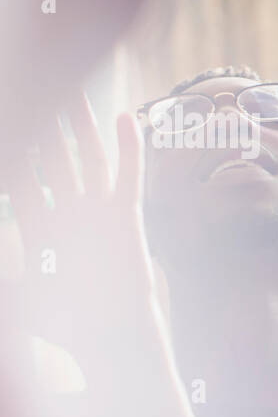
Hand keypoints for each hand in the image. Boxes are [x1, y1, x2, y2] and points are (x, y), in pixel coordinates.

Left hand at [0, 97, 156, 367]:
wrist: (111, 342)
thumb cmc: (67, 327)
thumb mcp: (15, 297)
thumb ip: (1, 278)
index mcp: (41, 224)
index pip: (20, 172)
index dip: (13, 143)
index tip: (12, 107)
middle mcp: (70, 211)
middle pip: (53, 153)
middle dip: (44, 116)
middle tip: (36, 74)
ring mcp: (99, 212)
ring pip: (86, 155)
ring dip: (79, 121)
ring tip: (72, 85)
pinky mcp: (125, 218)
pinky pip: (126, 175)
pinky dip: (127, 147)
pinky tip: (123, 117)